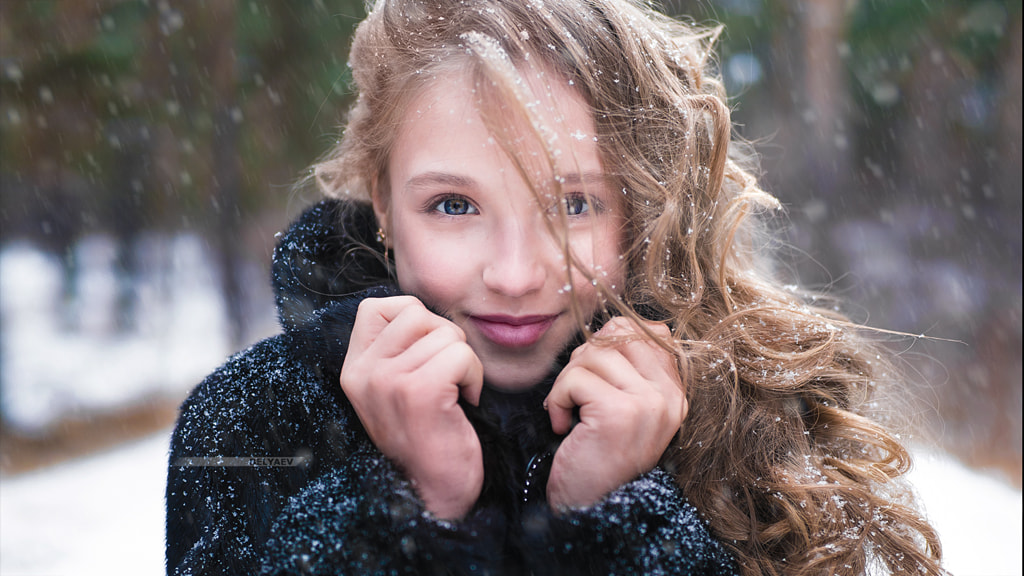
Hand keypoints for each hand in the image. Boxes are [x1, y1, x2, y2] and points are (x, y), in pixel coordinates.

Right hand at [340, 296, 483, 519]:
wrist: (430, 494)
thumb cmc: (425, 437)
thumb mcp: (394, 389)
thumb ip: (396, 350)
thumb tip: (423, 312)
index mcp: (354, 369)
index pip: (376, 307)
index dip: (413, 319)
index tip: (425, 355)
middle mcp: (364, 373)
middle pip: (416, 313)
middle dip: (444, 338)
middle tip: (447, 375)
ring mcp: (387, 381)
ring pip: (445, 334)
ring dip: (464, 361)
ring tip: (455, 393)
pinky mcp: (418, 393)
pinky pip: (461, 355)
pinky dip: (475, 376)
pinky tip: (466, 402)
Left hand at [545, 317, 686, 509]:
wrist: (592, 510)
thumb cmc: (598, 456)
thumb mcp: (623, 408)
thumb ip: (627, 367)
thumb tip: (612, 324)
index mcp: (675, 392)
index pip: (648, 331)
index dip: (609, 342)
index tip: (595, 378)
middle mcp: (669, 396)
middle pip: (617, 335)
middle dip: (584, 358)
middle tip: (576, 396)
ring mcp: (648, 404)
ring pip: (593, 353)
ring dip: (567, 381)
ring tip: (569, 412)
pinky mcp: (619, 413)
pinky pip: (575, 378)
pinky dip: (557, 400)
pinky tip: (562, 426)